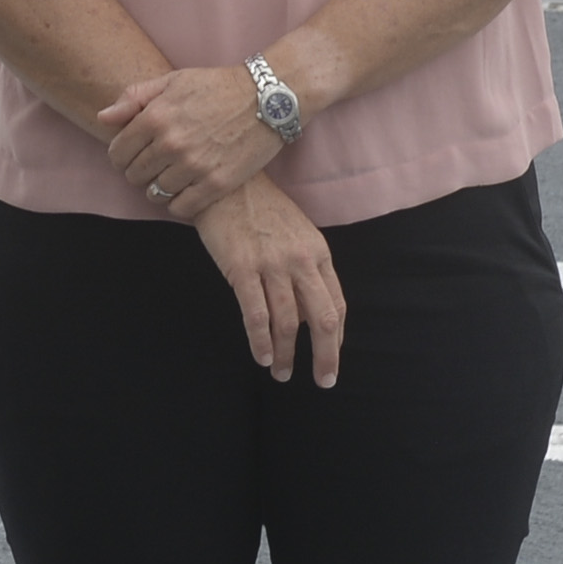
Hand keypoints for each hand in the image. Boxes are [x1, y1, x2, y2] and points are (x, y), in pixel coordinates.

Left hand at [96, 65, 285, 219]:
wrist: (267, 98)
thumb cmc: (217, 86)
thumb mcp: (172, 81)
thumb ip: (134, 98)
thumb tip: (103, 118)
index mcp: (156, 117)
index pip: (117, 152)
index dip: (120, 155)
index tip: (131, 154)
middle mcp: (171, 144)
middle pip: (134, 175)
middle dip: (138, 171)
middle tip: (152, 165)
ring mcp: (194, 166)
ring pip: (155, 193)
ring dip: (157, 188)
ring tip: (169, 176)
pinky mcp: (217, 184)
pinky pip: (181, 208)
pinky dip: (178, 203)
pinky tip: (185, 190)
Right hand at [190, 177, 344, 386]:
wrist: (226, 183)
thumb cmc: (261, 210)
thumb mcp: (297, 235)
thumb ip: (307, 270)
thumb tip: (309, 316)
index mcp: (318, 252)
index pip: (336, 305)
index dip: (336, 339)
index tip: (330, 360)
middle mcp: (300, 260)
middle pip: (321, 319)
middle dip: (325, 356)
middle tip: (323, 380)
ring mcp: (271, 264)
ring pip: (287, 322)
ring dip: (287, 354)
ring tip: (282, 374)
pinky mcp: (242, 268)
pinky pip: (255, 314)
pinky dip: (260, 340)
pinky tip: (262, 356)